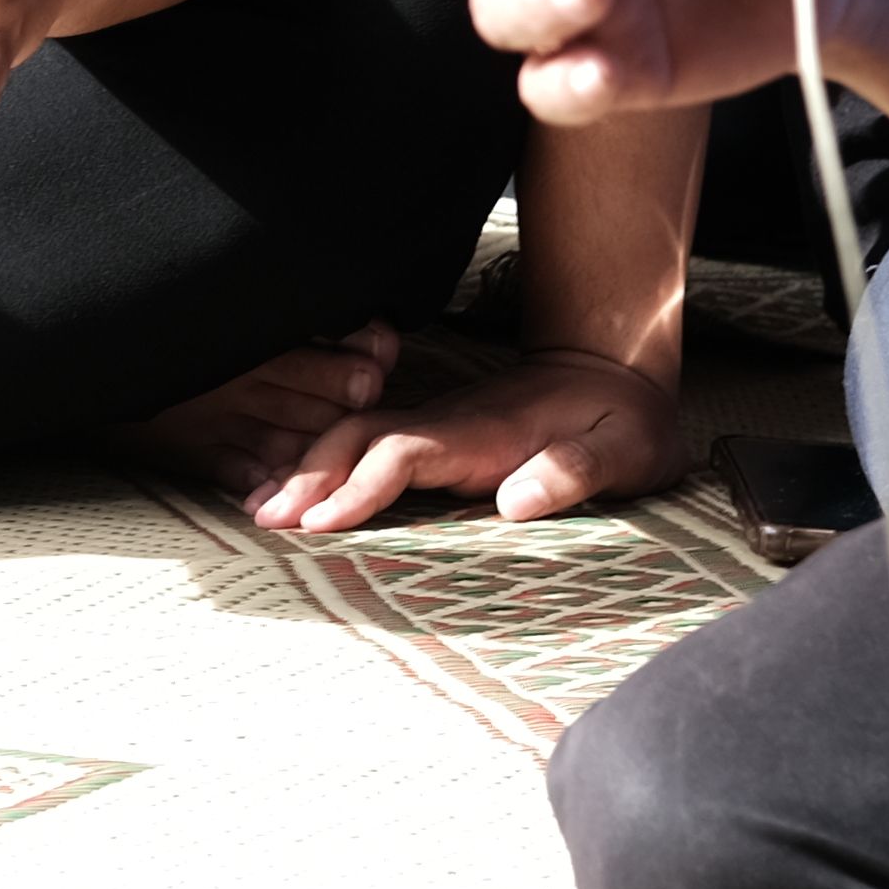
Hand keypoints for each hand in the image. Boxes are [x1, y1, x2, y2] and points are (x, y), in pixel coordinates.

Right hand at [246, 347, 686, 532]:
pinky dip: (331, 466)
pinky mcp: (442, 437)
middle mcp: (451, 424)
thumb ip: (575, 471)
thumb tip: (513, 502)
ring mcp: (441, 427)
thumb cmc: (626, 419)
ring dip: (310, 468)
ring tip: (263, 506)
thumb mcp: (624, 448)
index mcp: (485, 432)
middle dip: (309, 474)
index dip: (359, 486)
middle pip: (361, 438)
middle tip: (263, 517)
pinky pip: (372, 448)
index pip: (404, 452)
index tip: (320, 521)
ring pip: (359, 439)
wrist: (618, 367)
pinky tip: (307, 491)